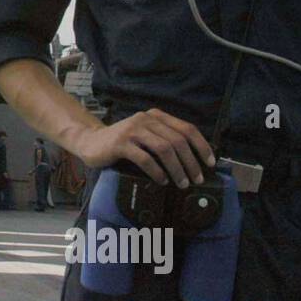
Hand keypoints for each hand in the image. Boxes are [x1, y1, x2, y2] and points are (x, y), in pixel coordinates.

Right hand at [71, 108, 213, 188]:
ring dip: (177, 169)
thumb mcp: (145, 135)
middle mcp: (145, 119)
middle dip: (191, 162)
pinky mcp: (121, 144)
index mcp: (155, 116)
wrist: (90, 142)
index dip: (201, 146)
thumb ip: (164, 140)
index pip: (187, 128)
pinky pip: (145, 159)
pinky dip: (157, 172)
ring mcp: (132, 130)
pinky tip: (162, 181)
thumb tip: (193, 160)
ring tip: (181, 183)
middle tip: (196, 179)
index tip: (210, 163)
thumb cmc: (123, 143)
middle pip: (177, 141)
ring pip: (164, 150)